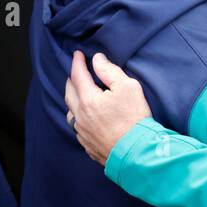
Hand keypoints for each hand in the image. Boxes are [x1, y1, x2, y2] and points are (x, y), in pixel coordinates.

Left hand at [63, 50, 151, 164]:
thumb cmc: (134, 118)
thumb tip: (97, 60)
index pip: (77, 75)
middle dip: (71, 79)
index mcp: (88, 99)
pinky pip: (77, 127)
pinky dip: (78, 117)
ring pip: (70, 111)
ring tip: (78, 93)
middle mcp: (80, 115)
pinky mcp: (87, 144)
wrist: (137, 152)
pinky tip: (85, 116)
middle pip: (69, 92)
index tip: (78, 54)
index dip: (77, 62)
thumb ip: (109, 71)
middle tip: (76, 72)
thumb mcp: (128, 87)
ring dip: (73, 99)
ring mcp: (82, 132)